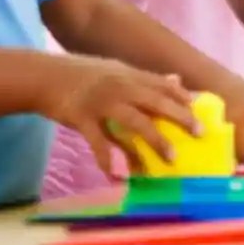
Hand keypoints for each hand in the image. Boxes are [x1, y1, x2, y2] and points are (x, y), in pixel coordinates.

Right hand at [37, 55, 197, 175]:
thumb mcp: (116, 69)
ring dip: (154, 142)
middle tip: (199, 133)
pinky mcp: (82, 119)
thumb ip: (146, 78)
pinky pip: (98, 143)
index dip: (182, 97)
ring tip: (170, 158)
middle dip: (180, 118)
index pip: (162, 85)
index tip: (199, 109)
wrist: (44, 77)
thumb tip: (176, 79)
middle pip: (156, 103)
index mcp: (128, 75)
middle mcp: (120, 87)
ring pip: (135, 123)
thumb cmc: (82, 74)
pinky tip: (115, 175)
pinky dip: (107, 160)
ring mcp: (102, 103)